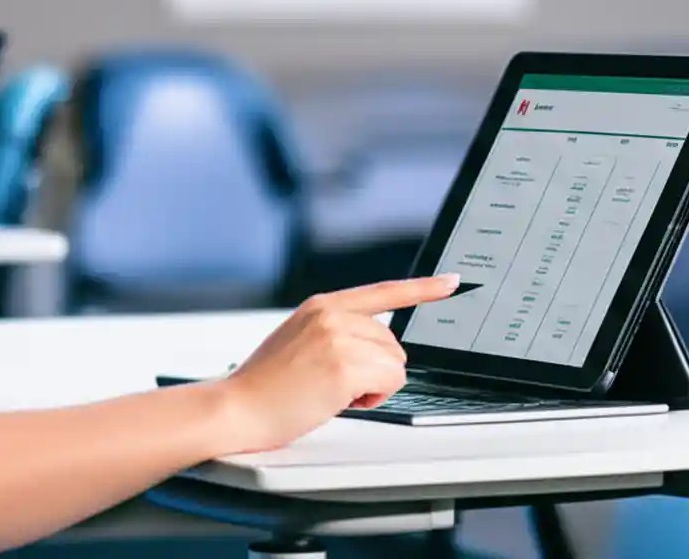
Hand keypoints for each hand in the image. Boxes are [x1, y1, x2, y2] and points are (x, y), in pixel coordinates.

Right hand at [218, 275, 459, 453]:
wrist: (237, 407)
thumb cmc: (264, 385)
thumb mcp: (297, 341)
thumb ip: (335, 332)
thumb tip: (376, 347)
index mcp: (321, 305)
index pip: (383, 291)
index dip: (423, 288)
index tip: (451, 282)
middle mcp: (332, 315)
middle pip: (394, 342)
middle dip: (376, 369)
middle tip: (335, 384)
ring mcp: (338, 339)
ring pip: (395, 364)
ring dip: (374, 386)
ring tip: (332, 392)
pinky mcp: (345, 366)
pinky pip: (390, 382)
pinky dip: (375, 399)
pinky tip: (341, 401)